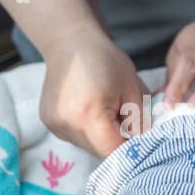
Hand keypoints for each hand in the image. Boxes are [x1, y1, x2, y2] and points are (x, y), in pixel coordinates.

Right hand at [40, 2, 146, 158]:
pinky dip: (86, 130)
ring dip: (100, 136)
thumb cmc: (105, 61)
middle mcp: (67, 124)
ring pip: (87, 146)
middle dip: (116, 141)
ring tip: (105, 109)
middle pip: (99, 151)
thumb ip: (140, 121)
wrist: (71, 43)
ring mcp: (54, 125)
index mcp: (88, 115)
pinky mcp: (49, 123)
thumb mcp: (131, 89)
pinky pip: (75, 137)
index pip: (113, 151)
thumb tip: (146, 144)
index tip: (139, 136)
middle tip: (123, 117)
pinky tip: (89, 108)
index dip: (130, 147)